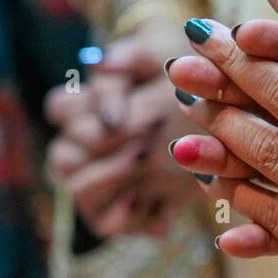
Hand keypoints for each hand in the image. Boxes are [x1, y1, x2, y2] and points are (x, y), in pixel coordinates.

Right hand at [43, 19, 193, 236]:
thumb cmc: (182, 73)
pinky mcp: (123, 212)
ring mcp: (100, 182)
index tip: (123, 116)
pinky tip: (159, 205)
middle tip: (141, 139)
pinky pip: (109, 224)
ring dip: (110, 177)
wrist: (217, 113)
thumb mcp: (161, 53)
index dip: (85, 113)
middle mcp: (83, 149)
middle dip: (100, 147)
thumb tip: (100, 77)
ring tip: (143, 160)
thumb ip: (128, 57)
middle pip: (62, 156)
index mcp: (83, 108)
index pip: (59, 109)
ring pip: (79, 190)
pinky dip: (130, 217)